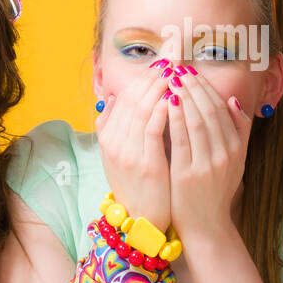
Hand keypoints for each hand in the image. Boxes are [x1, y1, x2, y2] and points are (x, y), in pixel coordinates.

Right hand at [96, 61, 172, 231]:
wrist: (144, 220)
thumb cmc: (139, 184)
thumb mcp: (121, 155)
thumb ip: (116, 127)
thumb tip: (113, 99)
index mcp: (107, 137)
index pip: (125, 98)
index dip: (143, 79)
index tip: (161, 65)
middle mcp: (113, 142)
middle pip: (132, 99)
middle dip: (152, 78)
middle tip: (171, 62)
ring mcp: (127, 153)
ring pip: (141, 109)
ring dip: (159, 88)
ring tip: (175, 73)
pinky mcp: (145, 164)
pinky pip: (152, 128)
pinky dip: (162, 110)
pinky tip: (175, 98)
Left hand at [166, 67, 252, 238]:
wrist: (206, 225)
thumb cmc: (216, 189)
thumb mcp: (236, 161)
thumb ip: (239, 131)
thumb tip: (233, 101)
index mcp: (237, 149)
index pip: (222, 110)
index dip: (207, 88)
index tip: (192, 73)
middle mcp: (225, 155)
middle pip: (209, 111)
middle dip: (194, 87)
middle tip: (180, 70)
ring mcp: (207, 165)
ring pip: (196, 122)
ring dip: (184, 97)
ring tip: (172, 80)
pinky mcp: (187, 174)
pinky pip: (181, 140)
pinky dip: (175, 118)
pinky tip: (167, 103)